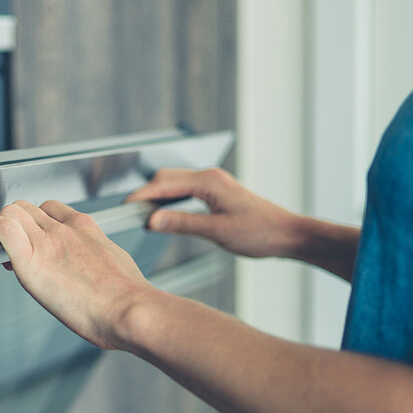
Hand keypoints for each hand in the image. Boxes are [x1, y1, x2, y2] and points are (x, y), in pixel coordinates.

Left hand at [0, 200, 156, 349]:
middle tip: (15, 244)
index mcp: (85, 227)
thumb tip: (90, 264)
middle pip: (27, 209)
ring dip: (3, 226)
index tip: (34, 237)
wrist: (127, 309)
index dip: (36, 221)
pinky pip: (4, 229)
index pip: (50, 209)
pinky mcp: (31, 261)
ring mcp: (47, 242)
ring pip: (12, 214)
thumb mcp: (114, 260)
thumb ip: (95, 254)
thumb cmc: (125, 296)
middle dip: (17, 223)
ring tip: (3, 247)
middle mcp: (64, 230)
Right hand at [126, 167, 301, 258]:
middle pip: (166, 178)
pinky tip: (166, 213)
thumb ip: (182, 224)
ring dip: (158, 196)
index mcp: (209, 182)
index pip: (164, 183)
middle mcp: (210, 178)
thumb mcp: (217, 232)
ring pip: (175, 183)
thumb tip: (153, 220)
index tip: (124, 207)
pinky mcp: (217, 193)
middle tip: (129, 212)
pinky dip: (171, 199)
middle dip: (145, 193)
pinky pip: (186, 190)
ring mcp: (214, 184)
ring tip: (143, 213)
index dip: (141, 196)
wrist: (288, 234)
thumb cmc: (261, 232)